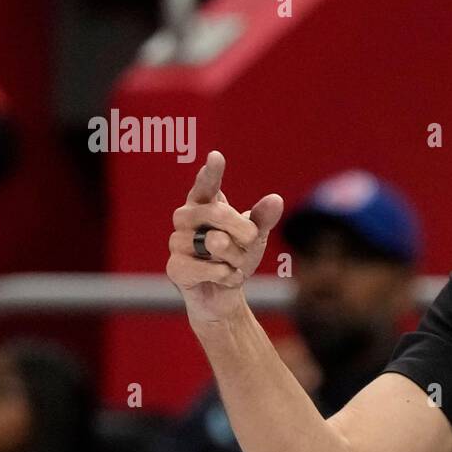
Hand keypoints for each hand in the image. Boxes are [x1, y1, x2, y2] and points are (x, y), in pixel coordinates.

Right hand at [166, 150, 283, 326]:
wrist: (224, 294)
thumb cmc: (237, 256)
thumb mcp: (255, 236)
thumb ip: (263, 217)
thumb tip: (275, 199)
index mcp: (203, 203)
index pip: (206, 184)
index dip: (211, 172)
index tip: (217, 157)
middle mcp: (185, 218)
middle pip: (217, 212)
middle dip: (243, 229)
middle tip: (252, 239)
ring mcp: (176, 241)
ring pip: (215, 243)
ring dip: (236, 257)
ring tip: (234, 263)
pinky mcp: (175, 267)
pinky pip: (210, 268)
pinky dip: (228, 275)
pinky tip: (226, 277)